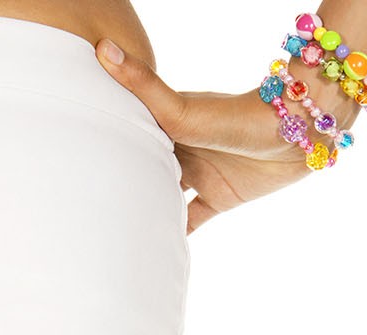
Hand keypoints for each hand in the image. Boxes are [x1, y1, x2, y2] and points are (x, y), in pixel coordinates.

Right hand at [94, 39, 362, 230]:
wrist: (297, 131)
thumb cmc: (238, 117)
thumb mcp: (178, 110)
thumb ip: (142, 85)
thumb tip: (102, 49)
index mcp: (164, 129)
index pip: (127, 142)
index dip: (102, 151)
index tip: (69, 166)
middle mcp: (178, 151)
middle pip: (142, 172)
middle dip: (119, 188)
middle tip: (82, 212)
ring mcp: (198, 175)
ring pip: (162, 198)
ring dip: (144, 212)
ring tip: (111, 235)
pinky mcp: (219, 197)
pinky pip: (191, 221)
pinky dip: (175, 235)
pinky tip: (154, 253)